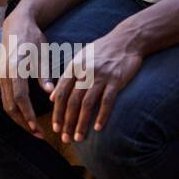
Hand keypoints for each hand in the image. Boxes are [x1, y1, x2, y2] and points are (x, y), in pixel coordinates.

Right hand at [0, 10, 49, 138]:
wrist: (16, 24)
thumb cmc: (32, 38)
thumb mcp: (42, 54)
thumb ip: (44, 75)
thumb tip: (51, 93)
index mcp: (16, 69)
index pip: (21, 99)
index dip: (29, 116)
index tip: (39, 129)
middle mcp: (5, 75)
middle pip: (10, 106)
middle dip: (24, 123)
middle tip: (38, 135)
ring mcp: (1, 76)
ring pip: (7, 104)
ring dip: (19, 119)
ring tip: (34, 129)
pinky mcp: (2, 77)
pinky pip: (6, 98)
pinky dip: (15, 110)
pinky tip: (27, 116)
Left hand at [49, 27, 143, 142]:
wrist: (126, 40)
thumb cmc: (101, 51)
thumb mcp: (80, 59)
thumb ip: (66, 78)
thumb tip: (52, 98)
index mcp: (74, 67)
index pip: (62, 93)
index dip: (57, 112)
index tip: (55, 127)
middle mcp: (85, 72)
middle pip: (73, 101)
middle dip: (67, 122)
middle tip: (64, 138)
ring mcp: (101, 76)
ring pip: (88, 104)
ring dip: (82, 123)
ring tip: (78, 138)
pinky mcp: (116, 80)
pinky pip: (107, 101)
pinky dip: (102, 116)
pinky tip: (98, 128)